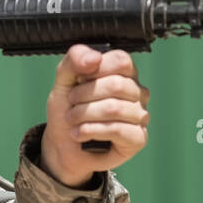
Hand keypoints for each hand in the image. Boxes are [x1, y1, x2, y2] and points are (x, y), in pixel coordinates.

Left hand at [39, 45, 149, 187]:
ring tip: (72, 121)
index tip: (78, 80)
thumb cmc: (67, 111)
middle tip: (71, 105)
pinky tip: (79, 134)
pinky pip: (117, 129)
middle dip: (83, 95)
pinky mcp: (138, 138)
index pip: (121, 60)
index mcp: (123, 73)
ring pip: (114, 108)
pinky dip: (91, 131)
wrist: (62, 145)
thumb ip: (74, 61)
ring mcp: (140, 115)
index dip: (95, 70)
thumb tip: (94, 57)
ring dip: (83, 115)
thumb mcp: (63, 81)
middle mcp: (136, 92)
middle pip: (116, 85)